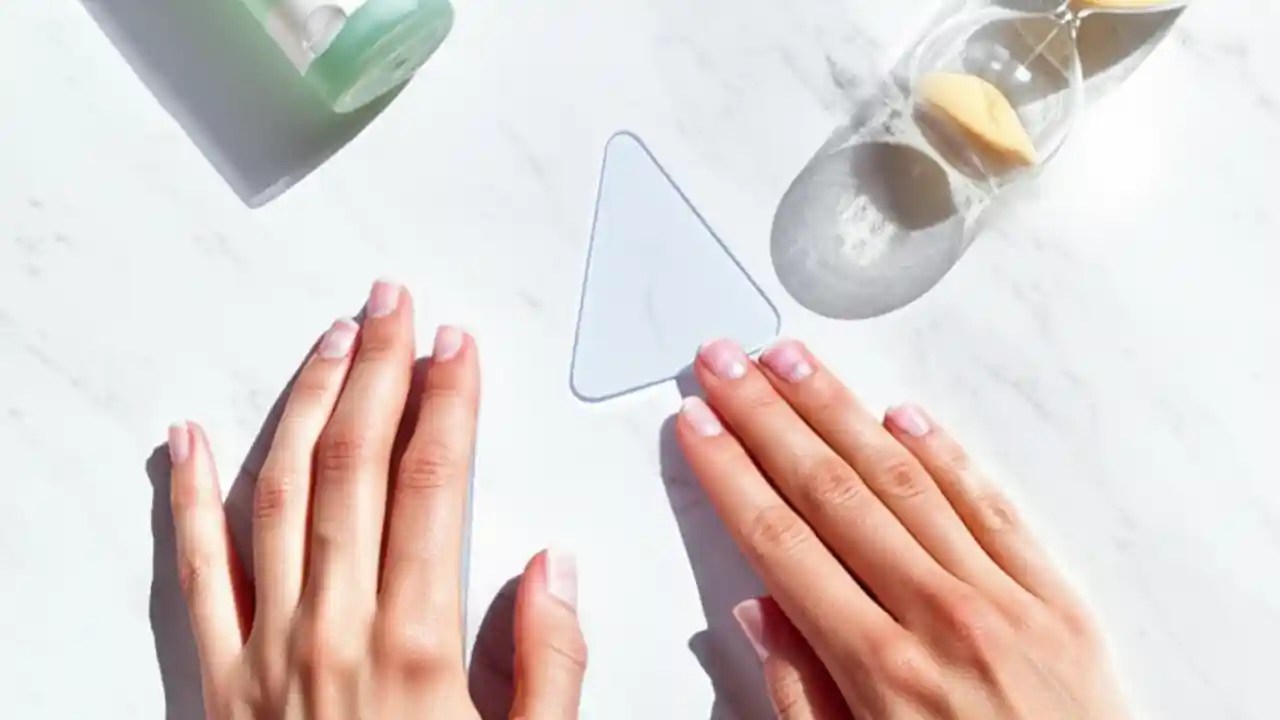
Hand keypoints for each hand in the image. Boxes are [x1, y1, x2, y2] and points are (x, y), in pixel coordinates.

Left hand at [166, 281, 585, 719]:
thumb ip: (549, 669)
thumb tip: (551, 569)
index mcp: (416, 651)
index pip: (431, 488)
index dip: (446, 406)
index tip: (456, 349)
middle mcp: (333, 633)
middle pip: (352, 468)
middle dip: (376, 373)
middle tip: (391, 306)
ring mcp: (266, 652)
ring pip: (278, 496)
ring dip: (303, 406)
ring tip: (328, 342)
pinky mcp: (217, 681)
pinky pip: (194, 573)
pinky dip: (188, 498)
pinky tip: (192, 439)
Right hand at [677, 338, 1128, 719]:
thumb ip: (801, 693)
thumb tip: (763, 607)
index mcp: (878, 668)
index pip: (779, 540)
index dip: (730, 472)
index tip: (698, 425)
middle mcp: (938, 616)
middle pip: (830, 489)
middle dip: (766, 415)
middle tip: (726, 363)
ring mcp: (1003, 598)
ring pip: (903, 478)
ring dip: (838, 410)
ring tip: (792, 361)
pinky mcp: (1057, 596)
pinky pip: (990, 506)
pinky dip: (943, 454)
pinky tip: (901, 414)